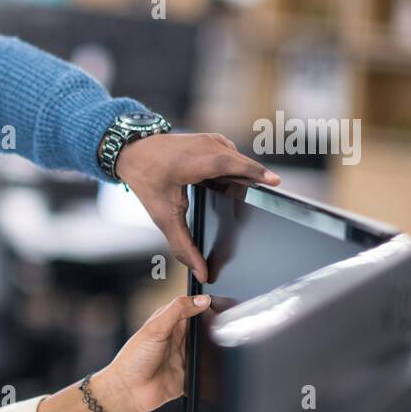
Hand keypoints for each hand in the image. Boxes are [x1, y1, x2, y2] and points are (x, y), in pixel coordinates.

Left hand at [100, 294, 210, 411]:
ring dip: (212, 346)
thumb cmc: (133, 358)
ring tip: (215, 344)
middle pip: (203, 327)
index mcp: (168, 322)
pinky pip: (207, 366)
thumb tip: (200, 300)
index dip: (203, 303)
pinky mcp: (190, 373)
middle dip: (212, 326)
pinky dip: (211, 364)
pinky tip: (211, 362)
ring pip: (208, 346)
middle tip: (219, 324)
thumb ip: (177, 311)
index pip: (191, 307)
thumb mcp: (155, 328)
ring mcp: (185, 355)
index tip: (214, 301)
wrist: (129, 390)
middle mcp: (178, 338)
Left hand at [114, 132, 279, 282]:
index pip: (231, 164)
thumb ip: (182, 244)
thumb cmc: (148, 181)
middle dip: (256, 178)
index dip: (255, 172)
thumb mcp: (164, 217)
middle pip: (241, 163)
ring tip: (257, 188)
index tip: (275, 182)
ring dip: (248, 173)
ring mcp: (211, 140)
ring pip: (239, 159)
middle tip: (272, 191)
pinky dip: (238, 167)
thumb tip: (200, 271)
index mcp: (195, 161)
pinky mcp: (215, 140)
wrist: (135, 151)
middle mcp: (207, 146)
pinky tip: (236, 182)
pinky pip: (234, 155)